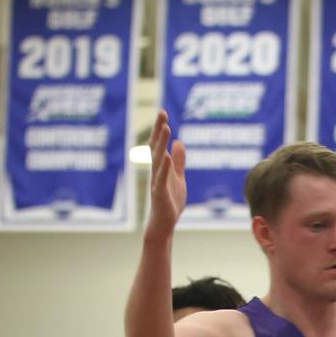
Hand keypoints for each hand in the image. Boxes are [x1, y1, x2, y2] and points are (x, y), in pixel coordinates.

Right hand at [146, 111, 185, 233]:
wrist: (164, 224)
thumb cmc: (170, 202)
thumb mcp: (178, 178)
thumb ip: (179, 161)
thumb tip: (179, 142)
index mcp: (161, 167)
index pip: (159, 144)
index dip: (160, 128)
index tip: (163, 112)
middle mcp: (156, 171)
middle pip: (156, 147)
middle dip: (159, 130)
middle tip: (162, 113)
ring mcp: (157, 182)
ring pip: (158, 160)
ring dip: (161, 144)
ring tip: (166, 128)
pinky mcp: (160, 194)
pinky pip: (161, 179)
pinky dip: (164, 168)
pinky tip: (167, 157)